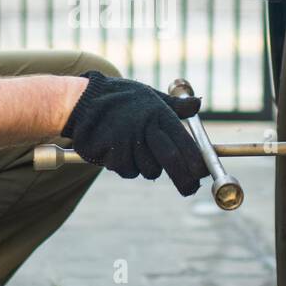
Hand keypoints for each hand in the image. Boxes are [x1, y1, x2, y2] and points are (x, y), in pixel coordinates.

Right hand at [60, 71, 210, 195]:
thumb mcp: (148, 95)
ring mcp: (128, 142)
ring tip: (133, 148)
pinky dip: (126, 167)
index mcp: (158, 113)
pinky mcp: (112, 154)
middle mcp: (146, 128)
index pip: (184, 141)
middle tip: (190, 189)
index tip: (203, 173)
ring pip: (149, 170)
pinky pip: (128, 171)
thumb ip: (174, 106)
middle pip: (172, 160)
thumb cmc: (119, 98)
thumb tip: (198, 104)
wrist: (82, 101)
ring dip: (146, 167)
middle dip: (184, 179)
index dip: (196, 161)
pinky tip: (117, 150)